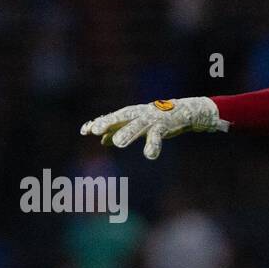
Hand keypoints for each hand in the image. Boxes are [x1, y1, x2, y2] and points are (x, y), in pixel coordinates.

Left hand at [79, 96, 225, 158]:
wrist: (184, 111)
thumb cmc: (156, 119)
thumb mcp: (135, 125)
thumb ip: (119, 131)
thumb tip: (101, 140)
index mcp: (130, 114)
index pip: (111, 118)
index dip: (98, 123)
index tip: (85, 131)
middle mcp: (138, 114)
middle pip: (121, 118)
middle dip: (108, 123)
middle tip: (95, 130)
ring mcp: (152, 119)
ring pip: (137, 125)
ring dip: (128, 133)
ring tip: (119, 143)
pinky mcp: (164, 126)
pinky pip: (157, 136)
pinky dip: (153, 145)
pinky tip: (149, 155)